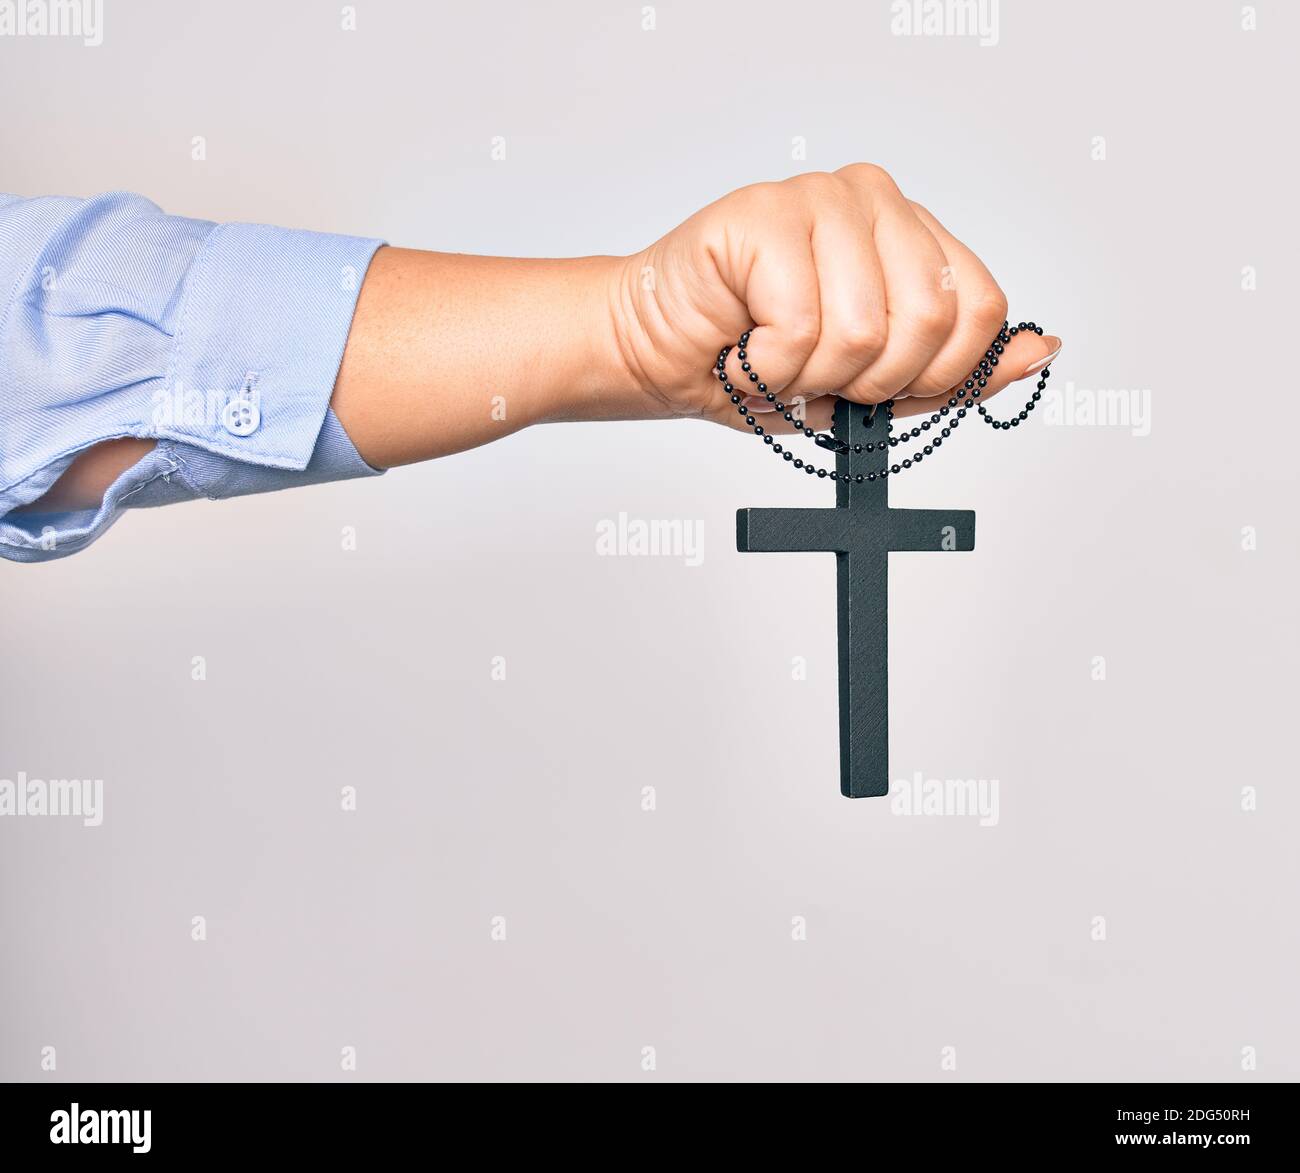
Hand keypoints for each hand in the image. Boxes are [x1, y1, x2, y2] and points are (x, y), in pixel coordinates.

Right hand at [608, 164, 1060, 433]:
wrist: (658, 354)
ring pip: (865, 330)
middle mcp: (873, 198)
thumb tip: (1043, 350)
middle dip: (870, 380)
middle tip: (818, 373)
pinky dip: (767, 368)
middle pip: (932, 320)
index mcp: (910, 230)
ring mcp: (819, 197)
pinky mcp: (763, 214)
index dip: (936, 375)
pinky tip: (743, 346)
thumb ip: (959, 368)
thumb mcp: (875, 382)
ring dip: (810, 378)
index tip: (881, 387)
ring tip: (773, 358)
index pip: (980, 308)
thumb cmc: (758, 364)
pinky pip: (801, 327)